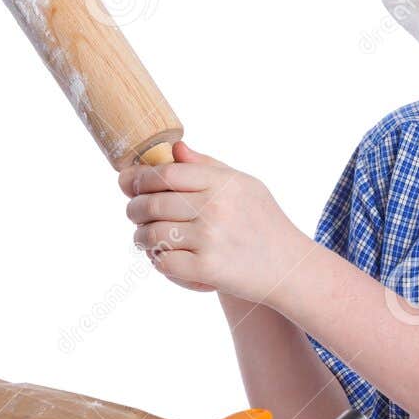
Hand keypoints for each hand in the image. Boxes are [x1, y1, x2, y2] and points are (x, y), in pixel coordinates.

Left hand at [118, 141, 311, 304]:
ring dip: (140, 237)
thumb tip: (174, 149)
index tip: (129, 182)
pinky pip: (163, 262)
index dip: (140, 177)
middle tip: (134, 212)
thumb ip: (208, 166)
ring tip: (144, 237)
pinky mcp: (207, 268)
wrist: (290, 266)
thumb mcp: (245, 185)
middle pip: (152, 202)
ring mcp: (210, 239)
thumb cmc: (265, 222)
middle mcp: (215, 208)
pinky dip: (157, 261)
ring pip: (152, 234)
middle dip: (134, 208)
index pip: (167, 172)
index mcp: (223, 183)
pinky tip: (163, 257)